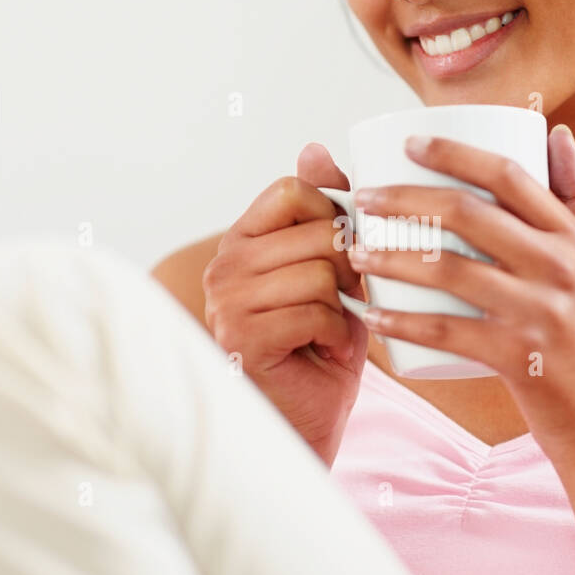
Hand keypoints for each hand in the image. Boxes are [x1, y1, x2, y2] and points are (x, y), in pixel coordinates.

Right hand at [203, 142, 368, 465]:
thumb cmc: (320, 350)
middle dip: (350, 271)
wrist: (307, 427)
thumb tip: (316, 147)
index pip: (293, 189)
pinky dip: (336, 338)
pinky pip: (316, 312)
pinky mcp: (242, 337)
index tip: (346, 254)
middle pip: (317, 232)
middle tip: (346, 306)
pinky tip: (323, 355)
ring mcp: (227, 302)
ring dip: (344, 310)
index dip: (336, 215)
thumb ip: (324, 214)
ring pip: (321, 273)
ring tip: (330, 334)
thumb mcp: (331, 272)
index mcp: (241, 241)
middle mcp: (223, 266)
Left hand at [347, 125, 574, 458]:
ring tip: (354, 251)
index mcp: (572, 235)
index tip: (408, 142)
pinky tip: (370, 314)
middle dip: (406, 198)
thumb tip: (555, 131)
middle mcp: (560, 266)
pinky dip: (403, 321)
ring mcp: (540, 311)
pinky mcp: (518, 355)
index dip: (455, 152)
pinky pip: (448, 332)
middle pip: (470, 214)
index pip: (509, 175)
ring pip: (451, 270)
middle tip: (363, 198)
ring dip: (393, 257)